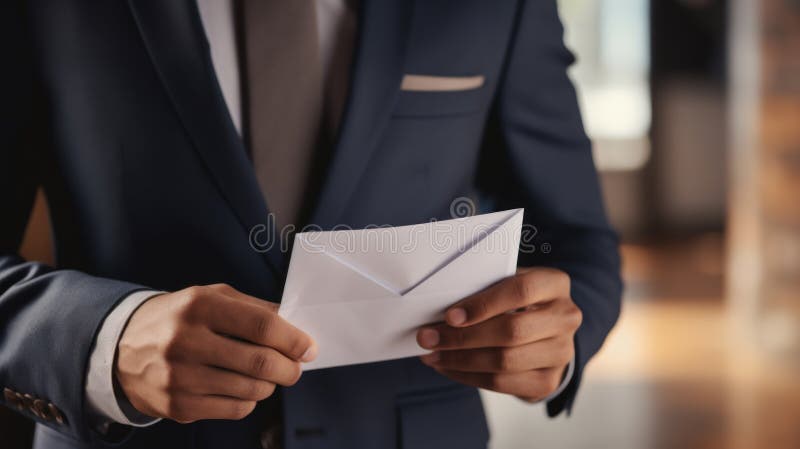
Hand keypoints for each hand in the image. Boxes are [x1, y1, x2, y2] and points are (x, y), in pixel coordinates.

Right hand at [116, 284, 315, 422]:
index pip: (262, 326)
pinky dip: (249, 400)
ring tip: (268, 375)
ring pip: (251, 390)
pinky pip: (234, 409)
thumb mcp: (212, 297)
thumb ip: (254, 308)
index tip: (308, 347)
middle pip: (260, 362)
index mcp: (200, 306)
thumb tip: (296, 325)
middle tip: (295, 367)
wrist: (122, 347)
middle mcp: (186, 341)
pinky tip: (242, 388)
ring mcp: (179, 377)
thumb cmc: (179, 318)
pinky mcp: (177, 406)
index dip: (293, 339)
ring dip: (271, 385)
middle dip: (289, 368)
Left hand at [416, 267, 579, 401]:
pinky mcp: (547, 381)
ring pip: (504, 361)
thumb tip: (438, 303)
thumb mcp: (507, 283)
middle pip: (510, 332)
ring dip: (459, 360)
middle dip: (462, 337)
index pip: (520, 291)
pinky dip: (467, 376)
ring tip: (431, 355)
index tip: (449, 316)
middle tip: (427, 337)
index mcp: (554, 284)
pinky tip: (447, 367)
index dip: (483, 305)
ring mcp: (561, 352)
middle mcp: (566, 317)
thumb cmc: (515, 301)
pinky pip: (501, 383)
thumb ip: (484, 287)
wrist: (546, 333)